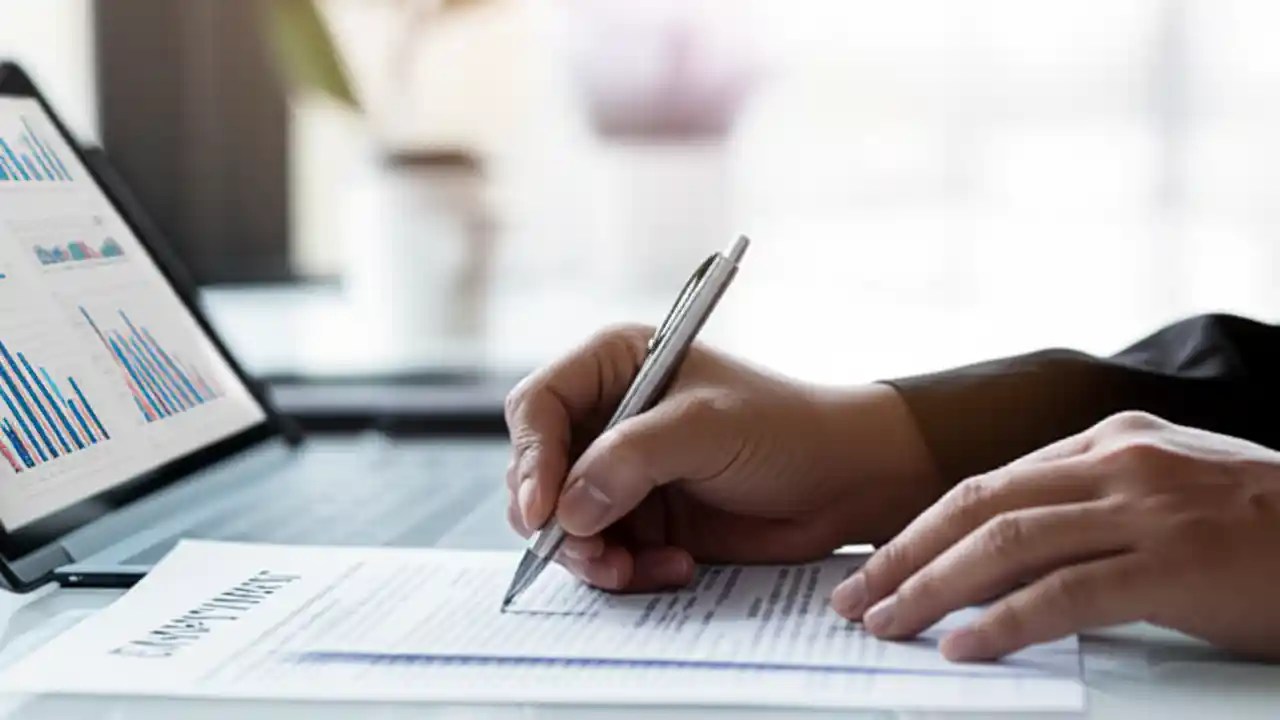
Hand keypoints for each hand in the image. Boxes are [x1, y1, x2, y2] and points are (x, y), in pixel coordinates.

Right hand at [504, 325, 943, 591]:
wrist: (843, 482)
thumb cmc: (783, 431)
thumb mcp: (705, 429)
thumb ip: (629, 460)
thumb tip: (566, 510)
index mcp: (614, 366)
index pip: (537, 408)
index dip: (530, 460)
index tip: (542, 511)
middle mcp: (608, 417)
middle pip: (538, 473)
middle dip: (558, 521)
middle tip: (594, 554)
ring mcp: (621, 472)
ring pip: (564, 523)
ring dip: (592, 555)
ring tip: (632, 569)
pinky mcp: (641, 519)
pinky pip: (603, 554)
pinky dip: (626, 571)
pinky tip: (676, 567)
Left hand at [831, 411, 1279, 661]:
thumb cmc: (1268, 527)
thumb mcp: (1172, 491)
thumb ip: (1096, 505)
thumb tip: (1011, 549)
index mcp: (1110, 441)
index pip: (990, 483)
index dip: (924, 528)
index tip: (879, 564)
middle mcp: (1117, 461)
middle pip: (978, 504)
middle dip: (904, 552)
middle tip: (853, 597)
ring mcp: (1145, 507)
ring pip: (1006, 541)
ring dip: (932, 587)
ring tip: (885, 624)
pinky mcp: (1174, 562)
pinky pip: (1065, 593)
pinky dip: (1004, 622)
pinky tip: (963, 647)